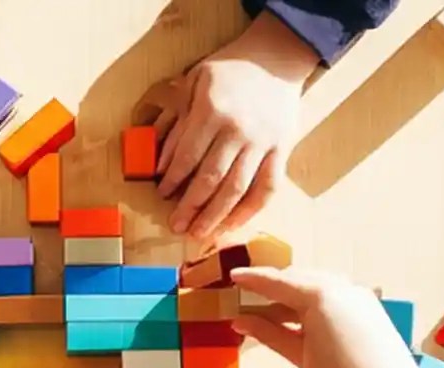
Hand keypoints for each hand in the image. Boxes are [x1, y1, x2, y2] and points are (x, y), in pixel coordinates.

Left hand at [157, 13, 316, 239]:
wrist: (276, 58)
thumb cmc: (229, 71)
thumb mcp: (194, 83)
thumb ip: (177, 121)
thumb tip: (160, 163)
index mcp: (213, 111)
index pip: (187, 156)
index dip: (173, 180)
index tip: (161, 195)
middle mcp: (239, 130)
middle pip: (211, 179)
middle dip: (190, 207)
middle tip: (176, 226)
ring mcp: (263, 143)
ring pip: (238, 189)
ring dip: (216, 216)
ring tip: (199, 233)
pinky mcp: (283, 151)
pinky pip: (268, 189)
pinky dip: (251, 211)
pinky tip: (233, 225)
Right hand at [232, 266, 443, 367]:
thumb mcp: (299, 354)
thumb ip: (268, 333)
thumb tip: (239, 321)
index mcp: (319, 294)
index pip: (277, 282)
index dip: (252, 279)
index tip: (233, 276)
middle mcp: (340, 285)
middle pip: (297, 278)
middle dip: (273, 287)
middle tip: (250, 298)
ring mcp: (357, 292)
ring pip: (316, 284)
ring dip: (293, 294)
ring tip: (273, 313)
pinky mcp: (368, 303)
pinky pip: (333, 292)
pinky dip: (313, 300)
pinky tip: (303, 318)